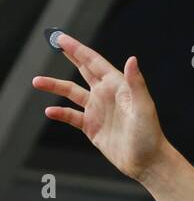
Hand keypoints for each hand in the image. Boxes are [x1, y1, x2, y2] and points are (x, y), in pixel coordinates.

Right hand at [31, 33, 166, 182]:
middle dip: (70, 55)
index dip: (77, 49)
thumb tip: (132, 59)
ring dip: (54, 86)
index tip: (60, 38)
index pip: (94, 62)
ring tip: (37, 81)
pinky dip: (60, 113)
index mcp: (117, 86)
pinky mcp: (93, 127)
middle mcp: (106, 95)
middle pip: (83, 70)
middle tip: (53, 41)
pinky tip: (50, 111)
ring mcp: (98, 111)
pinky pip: (72, 116)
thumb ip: (136, 83)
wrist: (148, 163)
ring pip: (71, 92)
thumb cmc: (150, 135)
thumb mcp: (143, 108)